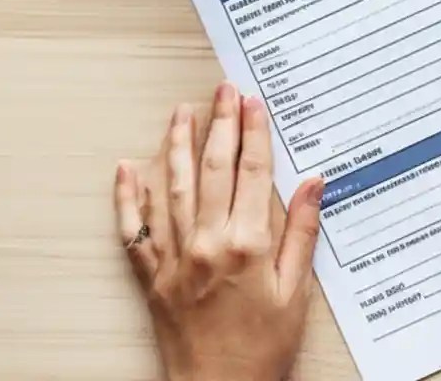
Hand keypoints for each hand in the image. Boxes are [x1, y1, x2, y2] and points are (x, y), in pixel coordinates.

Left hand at [114, 81, 324, 380]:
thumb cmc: (263, 350)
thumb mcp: (296, 292)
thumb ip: (301, 233)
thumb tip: (312, 184)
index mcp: (247, 244)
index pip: (251, 172)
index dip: (254, 133)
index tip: (253, 103)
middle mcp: (207, 242)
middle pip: (212, 169)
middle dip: (219, 125)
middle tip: (223, 91)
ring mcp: (175, 257)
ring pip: (172, 187)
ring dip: (176, 145)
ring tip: (181, 113)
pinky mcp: (152, 276)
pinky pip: (134, 228)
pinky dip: (128, 197)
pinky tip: (127, 168)